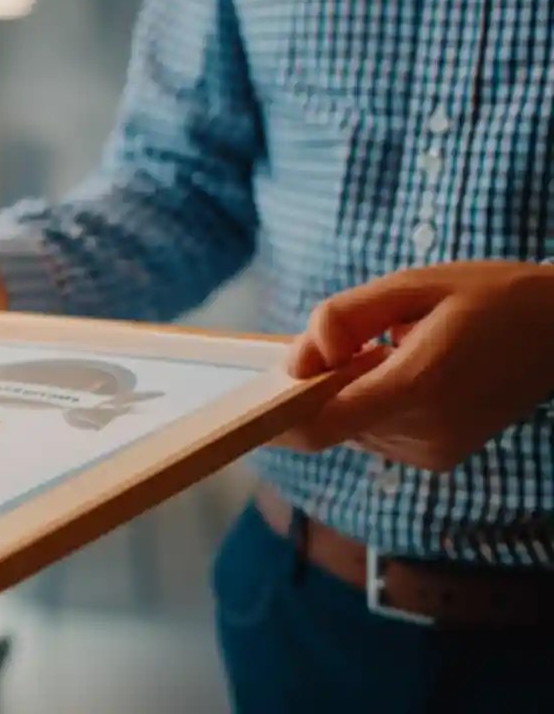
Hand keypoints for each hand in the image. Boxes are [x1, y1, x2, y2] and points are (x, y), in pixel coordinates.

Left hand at [280, 261, 553, 469]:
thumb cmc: (489, 296)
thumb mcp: (412, 284)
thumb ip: (344, 317)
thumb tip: (298, 359)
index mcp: (418, 387)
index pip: (321, 425)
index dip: (277, 419)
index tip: (252, 400)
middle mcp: (426, 432)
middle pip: (331, 420)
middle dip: (323, 384)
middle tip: (355, 339)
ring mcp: (435, 451)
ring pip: (351, 427)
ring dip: (352, 392)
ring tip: (399, 350)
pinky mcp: (439, 457)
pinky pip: (377, 431)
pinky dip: (375, 403)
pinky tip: (412, 371)